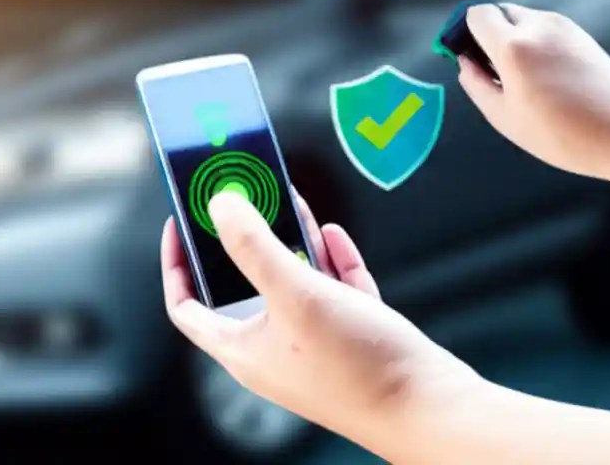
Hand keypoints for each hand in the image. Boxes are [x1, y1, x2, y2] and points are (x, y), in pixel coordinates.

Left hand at [161, 193, 479, 458]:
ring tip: (288, 200)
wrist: (432, 410)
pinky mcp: (352, 343)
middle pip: (241, 286)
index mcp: (242, 349)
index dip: (176, 263)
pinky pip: (333, 294)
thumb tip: (218, 204)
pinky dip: (330, 262)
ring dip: (289, 243)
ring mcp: (313, 348)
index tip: (180, 221)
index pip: (185, 304)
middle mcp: (271, 352)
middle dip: (244, 239)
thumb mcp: (295, 293)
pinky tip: (332, 234)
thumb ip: (252, 246)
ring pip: (291, 285)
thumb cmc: (357, 363)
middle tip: (244, 198)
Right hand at [459, 4, 609, 187]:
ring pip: (521, 19)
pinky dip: (533, 43)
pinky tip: (541, 75)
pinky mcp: (579, 35)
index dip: (463, 31)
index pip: (477, 14)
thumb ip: (476, 84)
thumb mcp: (505, 117)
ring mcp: (563, 28)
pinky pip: (543, 28)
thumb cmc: (564, 133)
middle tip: (489, 67)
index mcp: (513, 48)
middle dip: (487, 34)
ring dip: (511, 39)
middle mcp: (538, 28)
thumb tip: (463, 63)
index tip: (462, 53)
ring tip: (519, 77)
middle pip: (499, 12)